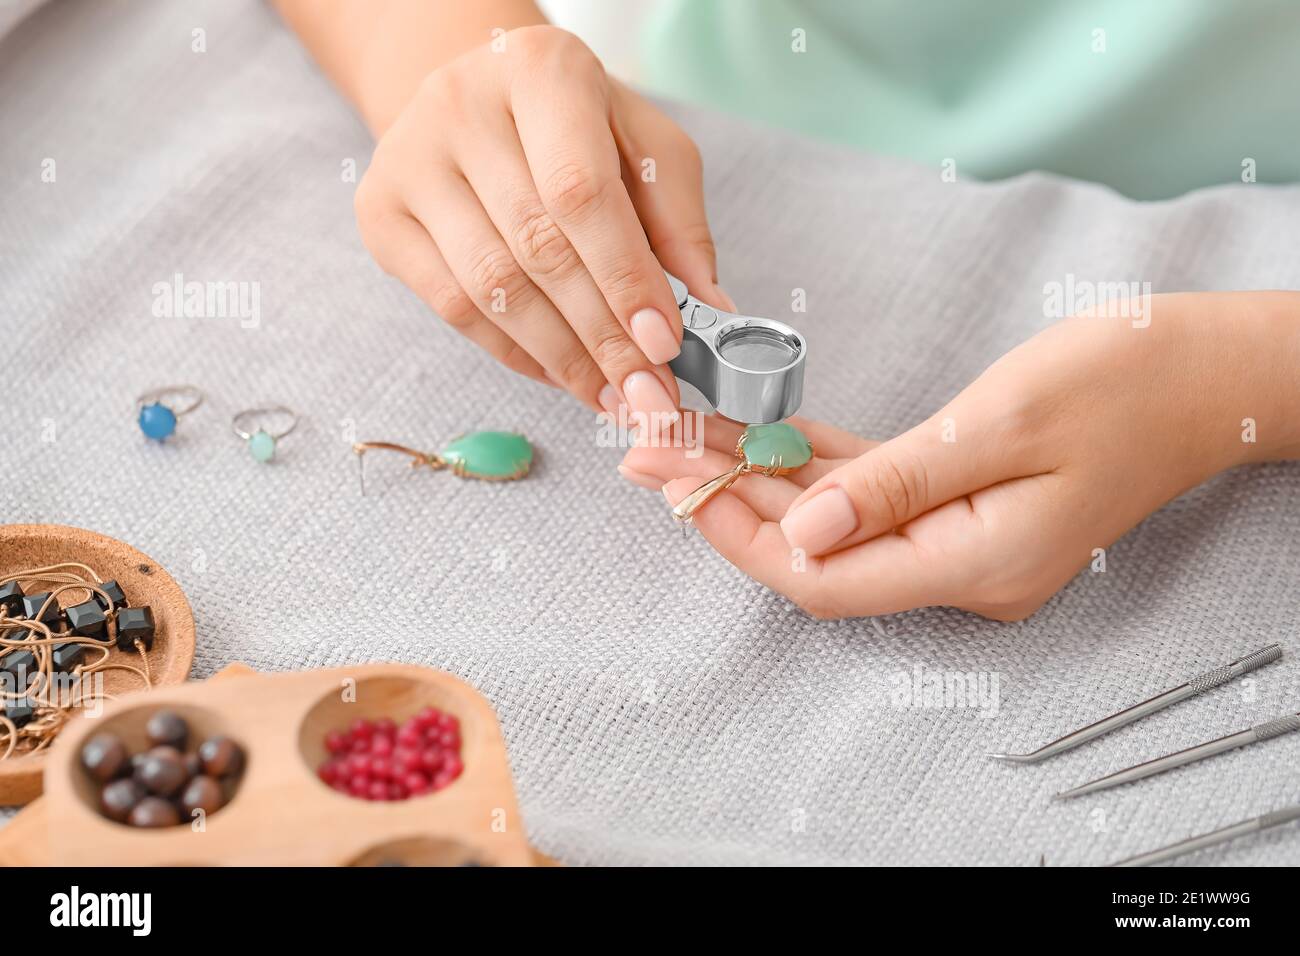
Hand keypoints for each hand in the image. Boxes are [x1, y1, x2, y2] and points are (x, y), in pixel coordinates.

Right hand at [353, 24, 732, 418]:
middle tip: (648, 395)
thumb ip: (678, 219)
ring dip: (561, 358)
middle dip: (602, 337)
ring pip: (491, 288)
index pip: (580, 191)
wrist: (474, 98)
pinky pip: (452, 308)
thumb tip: (710, 304)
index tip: (664, 344)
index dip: (624, 276)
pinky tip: (562, 376)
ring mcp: (409, 161)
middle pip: (537, 248)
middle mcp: (461, 106)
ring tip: (612, 398)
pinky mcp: (379, 214)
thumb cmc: (572, 125)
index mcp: (540, 70)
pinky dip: (515, 354)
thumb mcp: (642, 144)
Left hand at [623, 293, 1299, 619]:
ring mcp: (958, 537)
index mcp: (974, 564)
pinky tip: (760, 431)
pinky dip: (814, 462)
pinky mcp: (959, 501)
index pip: (824, 578)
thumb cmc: (1124, 385)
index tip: (674, 484)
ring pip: (834, 517)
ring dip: (761, 476)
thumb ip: (898, 485)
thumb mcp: (1004, 424)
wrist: (1205, 372)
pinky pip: (869, 490)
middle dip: (730, 499)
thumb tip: (802, 529)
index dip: (740, 538)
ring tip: (684, 434)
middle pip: (815, 549)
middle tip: (652, 447)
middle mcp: (958, 566)